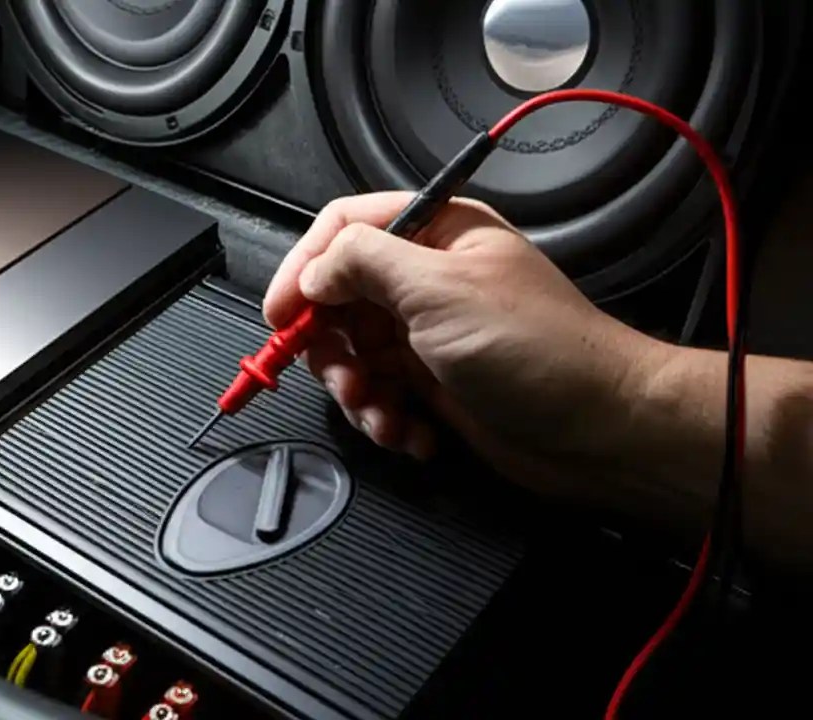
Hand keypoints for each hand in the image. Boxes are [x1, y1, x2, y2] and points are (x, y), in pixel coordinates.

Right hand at [263, 192, 666, 492]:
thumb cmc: (538, 350)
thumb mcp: (439, 289)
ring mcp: (429, 335)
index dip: (304, 268)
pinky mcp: (434, 386)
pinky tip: (415, 435)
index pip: (344, 230)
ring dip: (358, 394)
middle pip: (338, 300)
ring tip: (385, 417)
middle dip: (331, 348)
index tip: (281, 314)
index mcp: (435, 233)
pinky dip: (387, 421)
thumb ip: (363, 264)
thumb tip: (314, 270)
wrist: (600, 431)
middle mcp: (427, 281)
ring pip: (353, 356)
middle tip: (342, 378)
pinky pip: (380, 397)